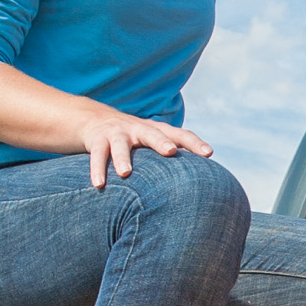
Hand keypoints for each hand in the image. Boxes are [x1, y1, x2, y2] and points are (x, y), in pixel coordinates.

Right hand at [79, 111, 212, 188]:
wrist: (96, 120)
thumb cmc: (136, 138)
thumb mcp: (155, 141)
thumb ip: (175, 153)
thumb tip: (205, 177)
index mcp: (157, 130)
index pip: (179, 134)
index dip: (194, 143)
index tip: (208, 154)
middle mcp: (138, 129)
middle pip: (152, 133)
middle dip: (161, 142)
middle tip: (170, 152)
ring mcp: (117, 134)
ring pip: (120, 145)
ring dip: (123, 158)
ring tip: (125, 172)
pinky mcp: (98, 140)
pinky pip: (97, 155)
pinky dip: (97, 170)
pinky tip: (99, 185)